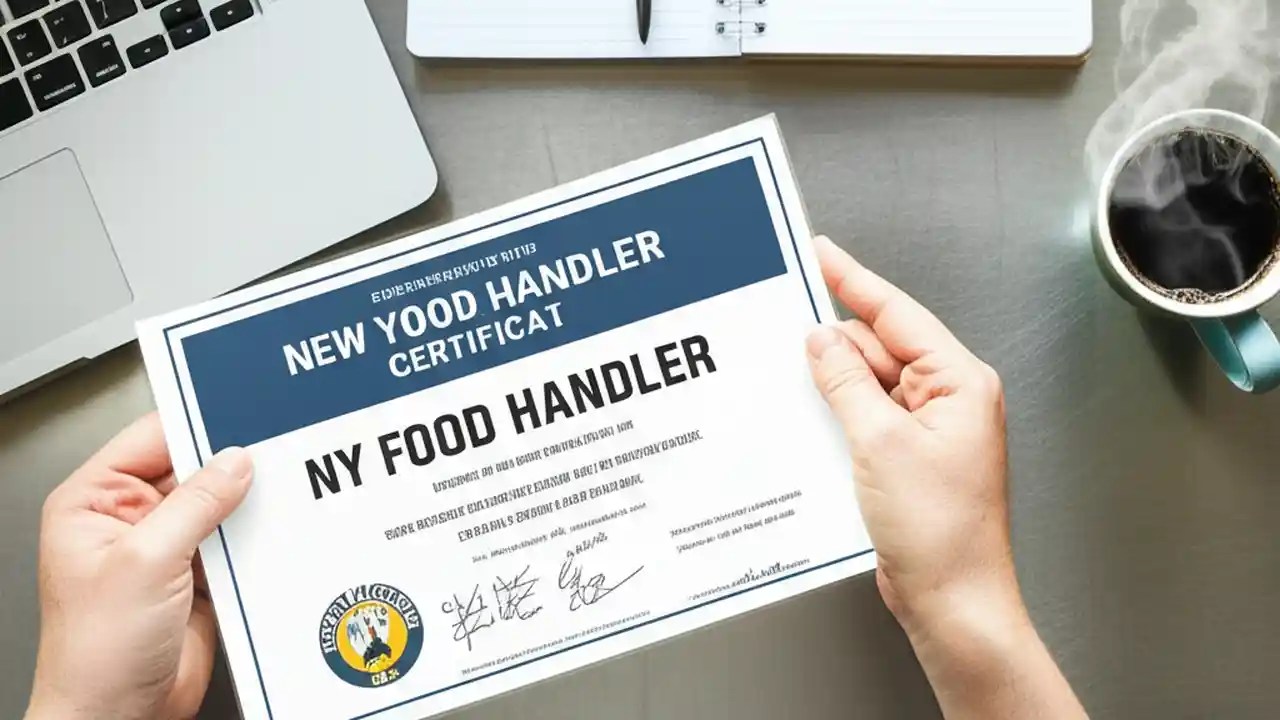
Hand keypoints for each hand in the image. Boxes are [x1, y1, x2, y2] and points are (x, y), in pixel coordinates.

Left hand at [26, 414, 252, 719]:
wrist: (120, 717)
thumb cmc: (95, 655)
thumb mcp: (145, 563)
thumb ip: (195, 505)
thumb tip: (234, 463)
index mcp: (92, 503)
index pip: (150, 437)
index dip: (195, 424)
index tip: (239, 416)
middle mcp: (128, 519)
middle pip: (190, 468)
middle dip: (230, 465)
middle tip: (269, 455)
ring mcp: (165, 547)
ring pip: (218, 504)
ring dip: (246, 504)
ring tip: (276, 494)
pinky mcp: (198, 575)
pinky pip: (235, 540)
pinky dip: (256, 536)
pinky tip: (273, 531)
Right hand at [806, 237, 1085, 718]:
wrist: (953, 602)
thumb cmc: (942, 533)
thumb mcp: (879, 443)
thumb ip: (846, 383)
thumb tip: (822, 340)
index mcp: (959, 382)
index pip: (896, 314)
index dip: (853, 281)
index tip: (821, 253)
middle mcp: (949, 400)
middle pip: (880, 348)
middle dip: (832, 340)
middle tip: (782, 321)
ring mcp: (929, 431)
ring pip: (869, 385)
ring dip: (832, 382)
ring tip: (789, 373)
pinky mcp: (908, 459)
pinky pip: (866, 419)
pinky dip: (838, 414)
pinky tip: (809, 414)